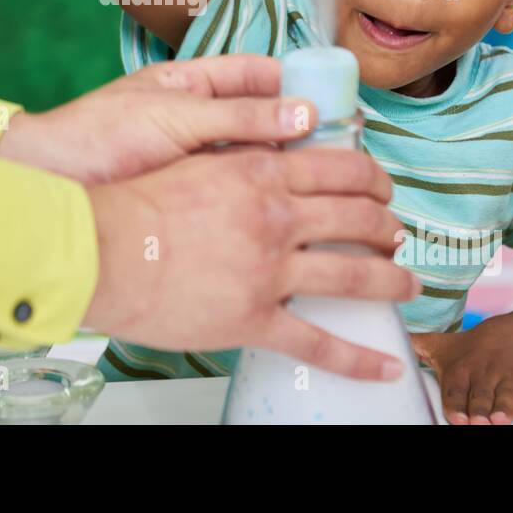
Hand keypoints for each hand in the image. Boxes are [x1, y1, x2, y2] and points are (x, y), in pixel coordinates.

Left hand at [0, 55, 314, 185]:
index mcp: (192, 83)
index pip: (257, 74)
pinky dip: (263, 201)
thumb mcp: (175, 118)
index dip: (295, 82)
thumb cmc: (100, 135)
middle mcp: (198, 120)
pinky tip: (289, 214)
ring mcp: (194, 160)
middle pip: (263, 120)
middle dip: (300, 132)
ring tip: (329, 185)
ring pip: (254, 160)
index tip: (332, 100)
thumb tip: (304, 114)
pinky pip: (236, 194)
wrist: (50, 182)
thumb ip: (239, 117)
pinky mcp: (188, 198)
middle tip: (343, 150)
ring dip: (286, 171)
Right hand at [82, 145, 418, 379]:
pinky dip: (358, 358)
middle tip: (396, 232)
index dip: (373, 179)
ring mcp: (270, 272)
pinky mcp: (254, 319)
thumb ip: (242, 152)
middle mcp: (277, 219)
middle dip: (388, 225)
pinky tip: (385, 366)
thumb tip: (275, 147)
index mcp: (263, 174)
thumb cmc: (137, 204)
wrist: (104, 248)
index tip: (381, 187)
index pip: (341, 170)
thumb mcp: (197, 157)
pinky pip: (317, 342)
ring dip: (391, 280)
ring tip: (408, 284)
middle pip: (358, 217)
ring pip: (354, 275)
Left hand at [413, 321, 512, 423]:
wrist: (512, 333)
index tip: (457, 419)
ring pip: (509, 395)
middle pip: (482, 395)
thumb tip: (386, 336)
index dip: (455, 404)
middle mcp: (487, 371)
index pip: (455, 389)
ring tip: (500, 421)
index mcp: (462, 368)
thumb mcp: (442, 347)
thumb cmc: (470, 350)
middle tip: (478, 423)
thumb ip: (417, 347)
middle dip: (479, 410)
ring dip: (505, 409)